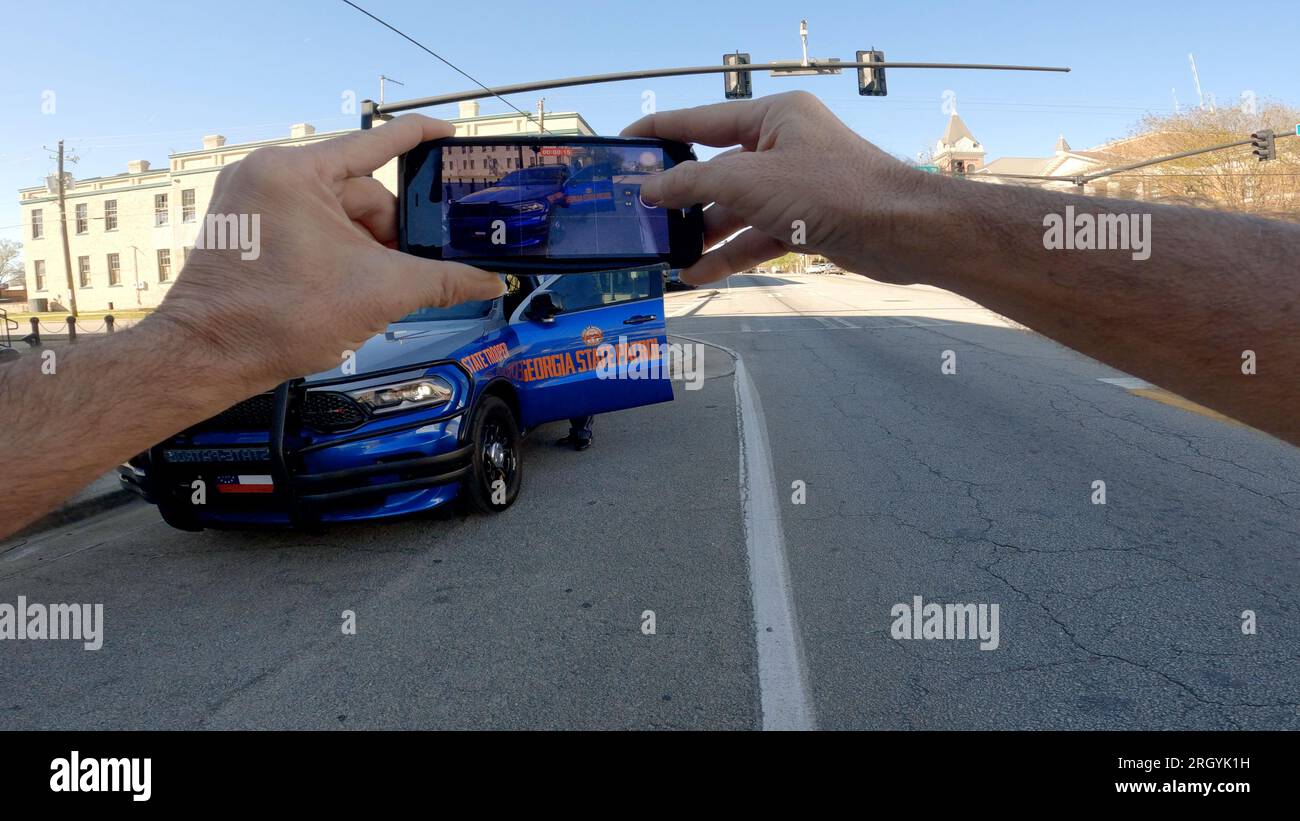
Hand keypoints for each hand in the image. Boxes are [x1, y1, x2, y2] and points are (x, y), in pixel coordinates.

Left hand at [148, 114, 504, 392]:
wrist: (209, 357)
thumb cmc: (271, 320)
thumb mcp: (378, 294)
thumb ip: (443, 281)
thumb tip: (487, 280)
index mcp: (294, 172)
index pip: (374, 143)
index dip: (420, 139)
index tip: (449, 134)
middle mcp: (267, 174)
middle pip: (359, 193)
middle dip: (389, 234)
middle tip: (408, 270)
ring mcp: (252, 200)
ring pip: (336, 216)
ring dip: (364, 250)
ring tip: (369, 289)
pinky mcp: (246, 226)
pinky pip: (309, 228)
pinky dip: (336, 254)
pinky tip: (344, 286)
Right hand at [623, 91, 931, 284]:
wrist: (899, 231)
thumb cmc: (834, 190)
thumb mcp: (748, 182)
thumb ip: (692, 183)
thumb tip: (652, 188)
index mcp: (772, 117)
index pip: (701, 121)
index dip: (660, 133)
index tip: (626, 144)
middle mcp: (783, 146)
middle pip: (717, 171)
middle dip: (682, 198)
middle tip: (643, 216)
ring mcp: (795, 186)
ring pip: (736, 209)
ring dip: (703, 234)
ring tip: (667, 256)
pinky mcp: (805, 221)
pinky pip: (756, 235)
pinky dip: (730, 254)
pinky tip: (699, 273)